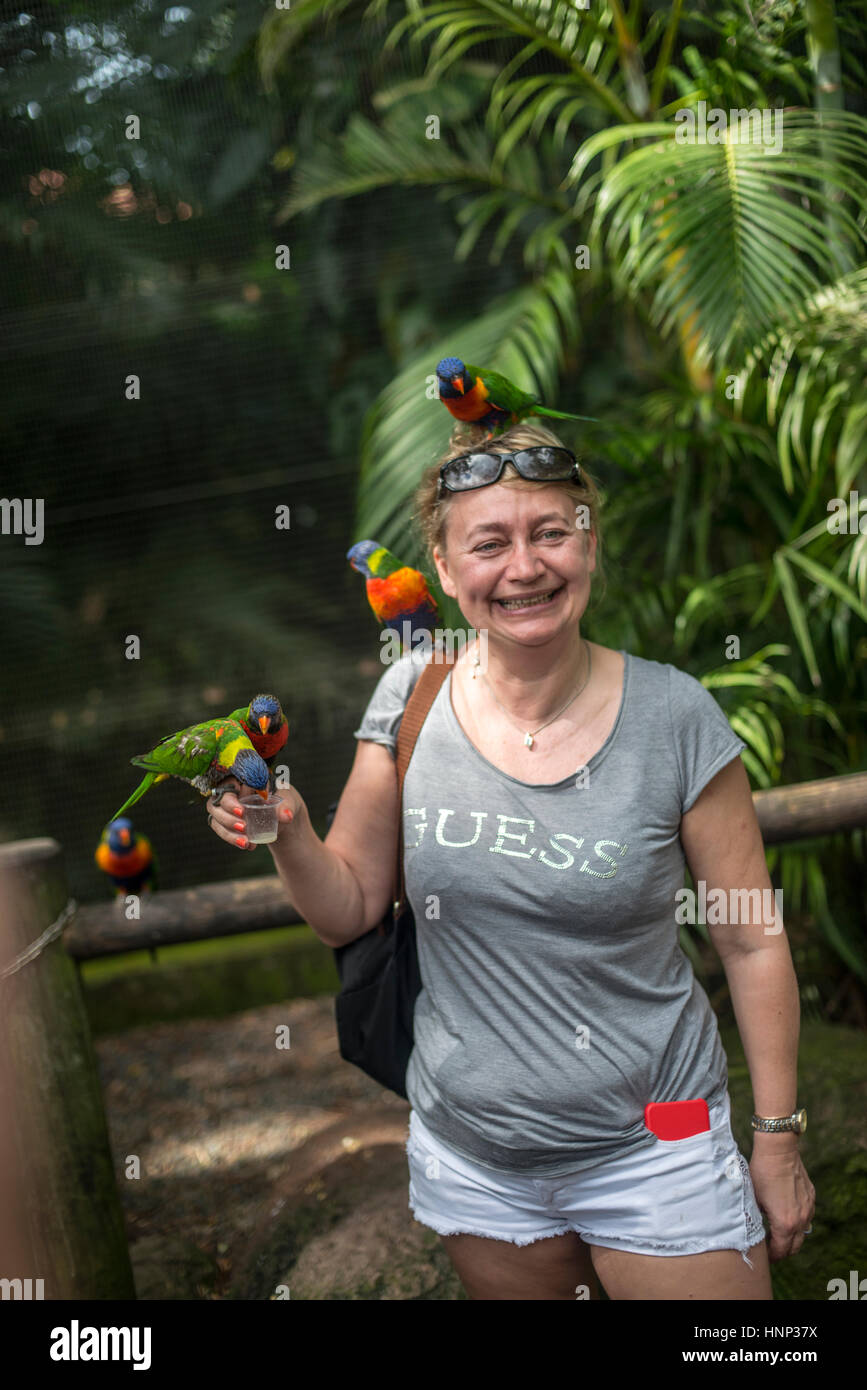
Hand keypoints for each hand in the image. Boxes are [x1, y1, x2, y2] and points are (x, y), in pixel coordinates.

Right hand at [206, 778, 299, 850]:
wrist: (283, 816)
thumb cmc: (283, 799)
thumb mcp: (288, 799)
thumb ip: (286, 805)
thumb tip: (286, 816)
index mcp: (242, 779)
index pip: (226, 785)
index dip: (230, 799)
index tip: (242, 812)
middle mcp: (230, 792)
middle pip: (216, 803)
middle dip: (227, 817)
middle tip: (243, 827)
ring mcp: (226, 808)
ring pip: (216, 818)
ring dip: (228, 832)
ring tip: (245, 842)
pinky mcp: (226, 823)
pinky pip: (222, 831)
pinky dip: (232, 839)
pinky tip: (248, 845)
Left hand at [748, 1140, 815, 1261]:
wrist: (778, 1150)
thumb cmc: (761, 1173)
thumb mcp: (754, 1199)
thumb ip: (758, 1219)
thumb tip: (756, 1230)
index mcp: (785, 1223)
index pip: (781, 1250)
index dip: (772, 1255)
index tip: (764, 1255)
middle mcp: (801, 1219)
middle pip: (795, 1246)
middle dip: (783, 1250)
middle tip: (771, 1248)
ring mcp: (809, 1208)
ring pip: (803, 1232)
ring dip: (792, 1236)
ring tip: (777, 1233)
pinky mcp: (811, 1197)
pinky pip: (807, 1216)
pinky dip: (798, 1221)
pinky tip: (786, 1214)